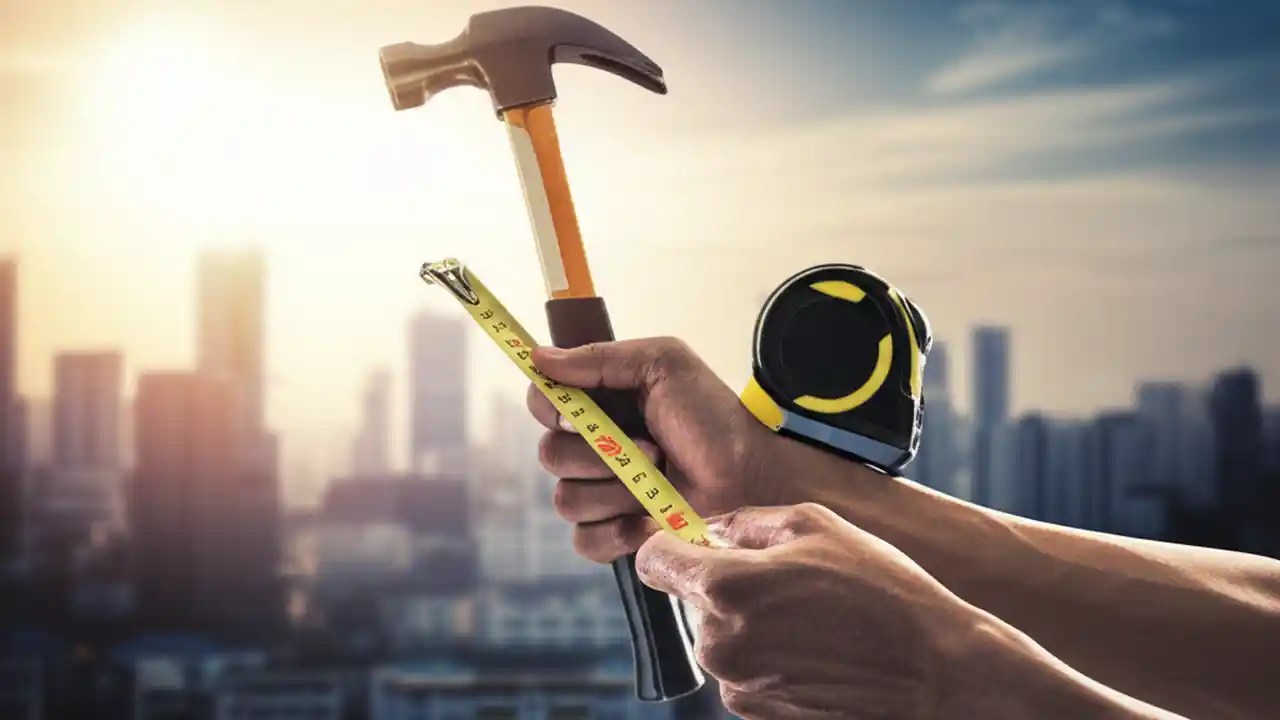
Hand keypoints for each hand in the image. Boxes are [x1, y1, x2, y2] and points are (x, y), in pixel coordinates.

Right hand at [527, 338, 862, 561]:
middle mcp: (594, 447)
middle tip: (650, 446)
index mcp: (599, 403)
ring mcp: (603, 494)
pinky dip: (616, 532)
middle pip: (549, 455)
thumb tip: (538, 357)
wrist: (754, 474)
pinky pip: (585, 540)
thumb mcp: (663, 365)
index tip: (583, 411)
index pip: (541, 403)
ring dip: (616, 490)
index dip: (553, 409)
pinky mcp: (617, 534)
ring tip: (660, 479)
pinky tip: (648, 520)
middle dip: (598, 454)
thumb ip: (601, 358)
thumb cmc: (713, 416)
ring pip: (566, 500)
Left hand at [636, 504, 1182, 719]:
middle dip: (722, 583)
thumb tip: (711, 529)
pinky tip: (814, 647)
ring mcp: (737, 684)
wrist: (936, 671)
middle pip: (690, 599)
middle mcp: (719, 642)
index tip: (691, 540)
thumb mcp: (816, 525)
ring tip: (811, 615)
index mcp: (726, 588)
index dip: (671, 545)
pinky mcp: (757, 714)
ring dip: (747, 621)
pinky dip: (765, 656)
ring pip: (718, 635)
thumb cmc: (882, 589)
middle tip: (785, 577)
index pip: (653, 560)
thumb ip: (747, 522)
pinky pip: (742, 671)